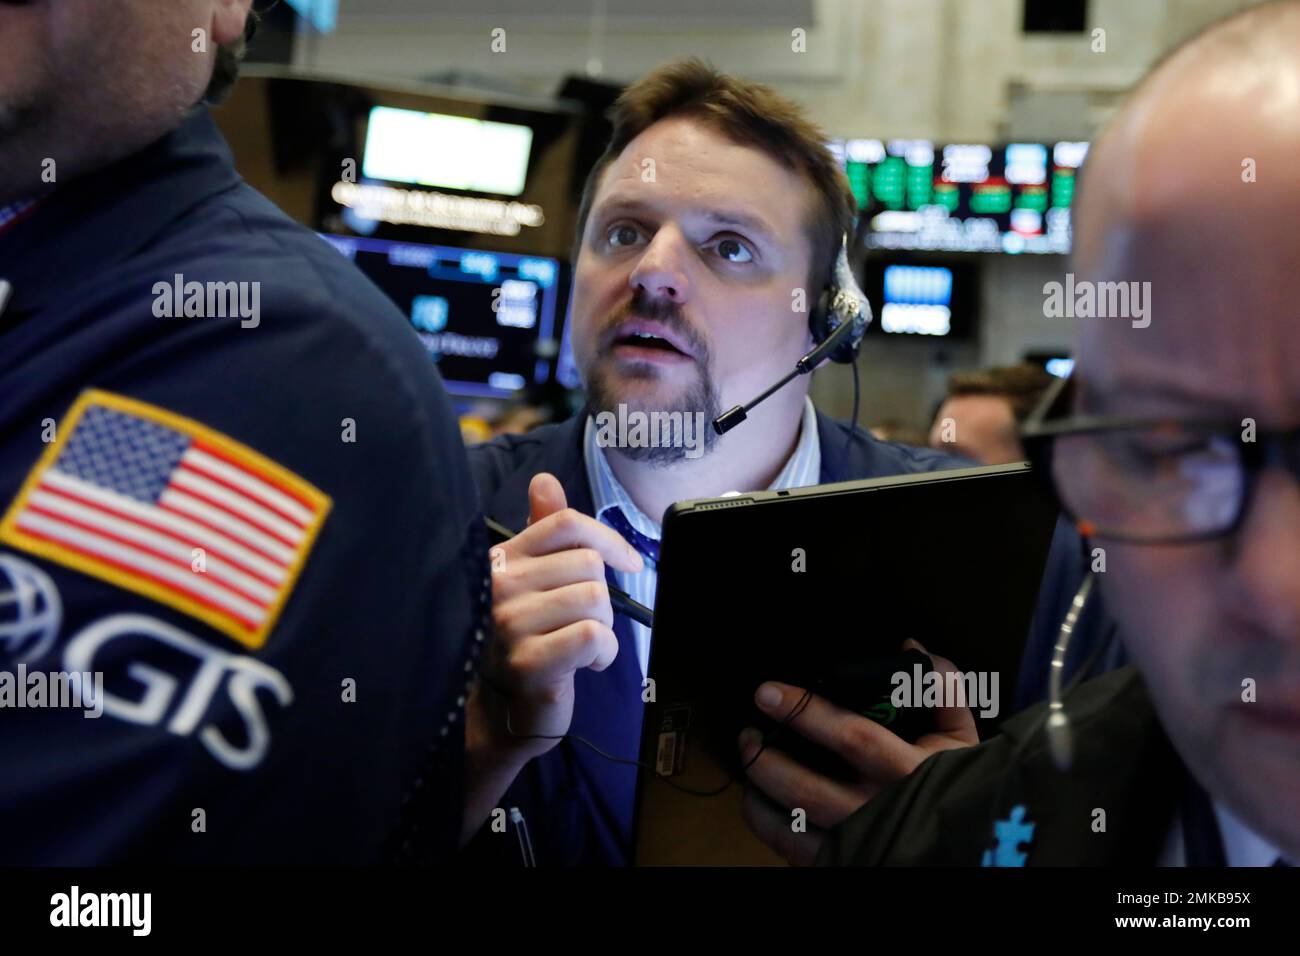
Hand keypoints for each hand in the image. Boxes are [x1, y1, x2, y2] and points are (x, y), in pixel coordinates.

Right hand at [472, 472, 642, 763]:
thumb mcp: (534, 580)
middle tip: (582, 622)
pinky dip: (604, 652)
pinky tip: (587, 664)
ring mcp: (510, 624)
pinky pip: (594, 635)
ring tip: (582, 644)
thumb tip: (544, 480)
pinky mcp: (529, 662)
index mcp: (503, 560)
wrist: (505, 709)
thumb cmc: (528, 639)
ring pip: (595, 598)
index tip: (628, 562)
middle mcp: (500, 586)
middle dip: (602, 596)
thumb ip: (542, 531)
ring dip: (605, 628)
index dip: (608, 539)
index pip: (565, 523)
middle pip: (589, 563)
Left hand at [737, 640, 977, 864]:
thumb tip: (909, 648)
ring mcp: (857, 843)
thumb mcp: (960, 736)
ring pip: (792, 825)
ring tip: (750, 763)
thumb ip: (939, 688)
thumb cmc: (958, 786)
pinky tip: (761, 802)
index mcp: (906, 771)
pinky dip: (768, 825)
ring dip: (759, 793)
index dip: (804, 711)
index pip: (850, 735)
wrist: (974, 849)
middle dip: (765, 757)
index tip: (769, 692)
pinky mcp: (841, 864)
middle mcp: (877, 811)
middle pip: (805, 788)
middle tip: (747, 733)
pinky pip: (792, 851)